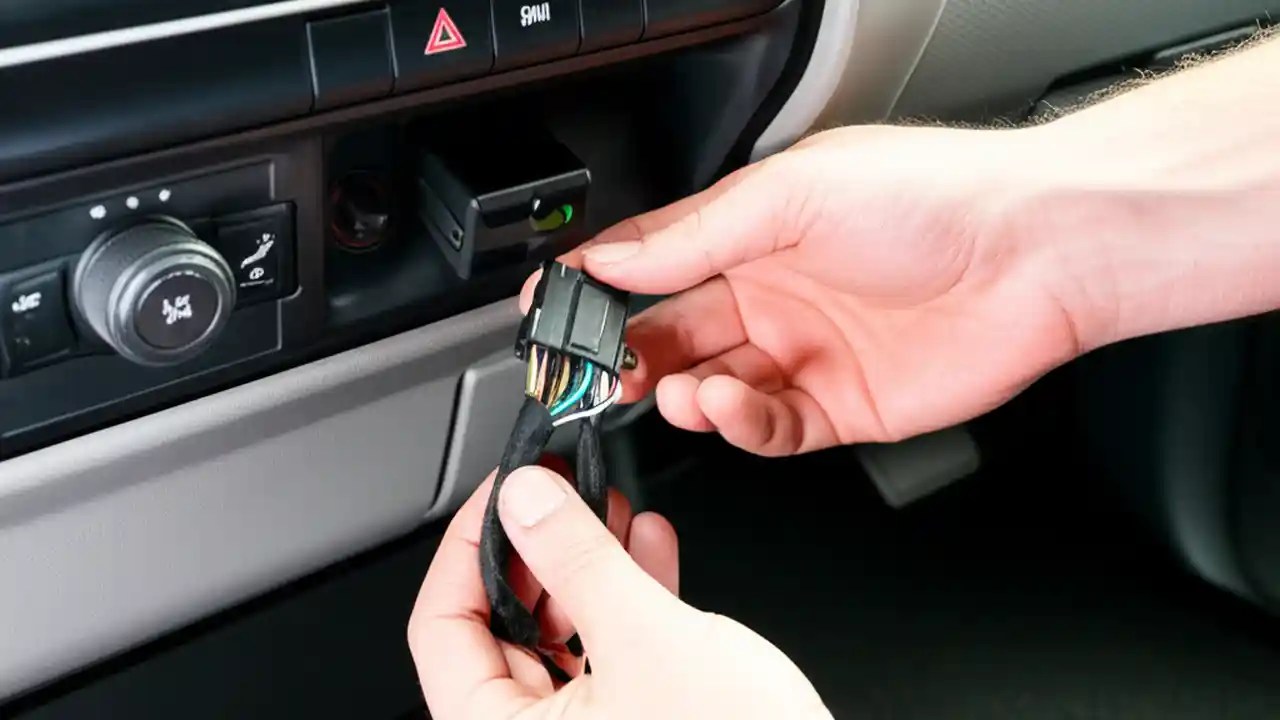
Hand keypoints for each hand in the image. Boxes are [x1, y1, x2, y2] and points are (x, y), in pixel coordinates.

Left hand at [408, 466, 830, 719]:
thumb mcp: (646, 640)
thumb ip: (578, 560)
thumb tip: (524, 500)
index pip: (441, 627)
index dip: (468, 546)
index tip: (504, 491)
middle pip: (499, 628)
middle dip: (537, 550)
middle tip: (562, 491)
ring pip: (558, 637)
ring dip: (586, 567)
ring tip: (610, 510)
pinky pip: (606, 655)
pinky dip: (624, 599)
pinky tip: (647, 548)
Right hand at [525, 125, 1081, 454]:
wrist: (1036, 254)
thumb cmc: (931, 198)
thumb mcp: (789, 198)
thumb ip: (691, 238)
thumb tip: (609, 258)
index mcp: (751, 232)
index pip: (651, 263)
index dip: (596, 289)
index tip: (551, 312)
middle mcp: (772, 292)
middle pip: (673, 333)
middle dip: (630, 355)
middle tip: (601, 371)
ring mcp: (804, 352)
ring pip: (712, 386)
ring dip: (681, 392)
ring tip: (674, 388)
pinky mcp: (838, 406)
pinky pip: (767, 427)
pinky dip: (737, 423)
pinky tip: (729, 403)